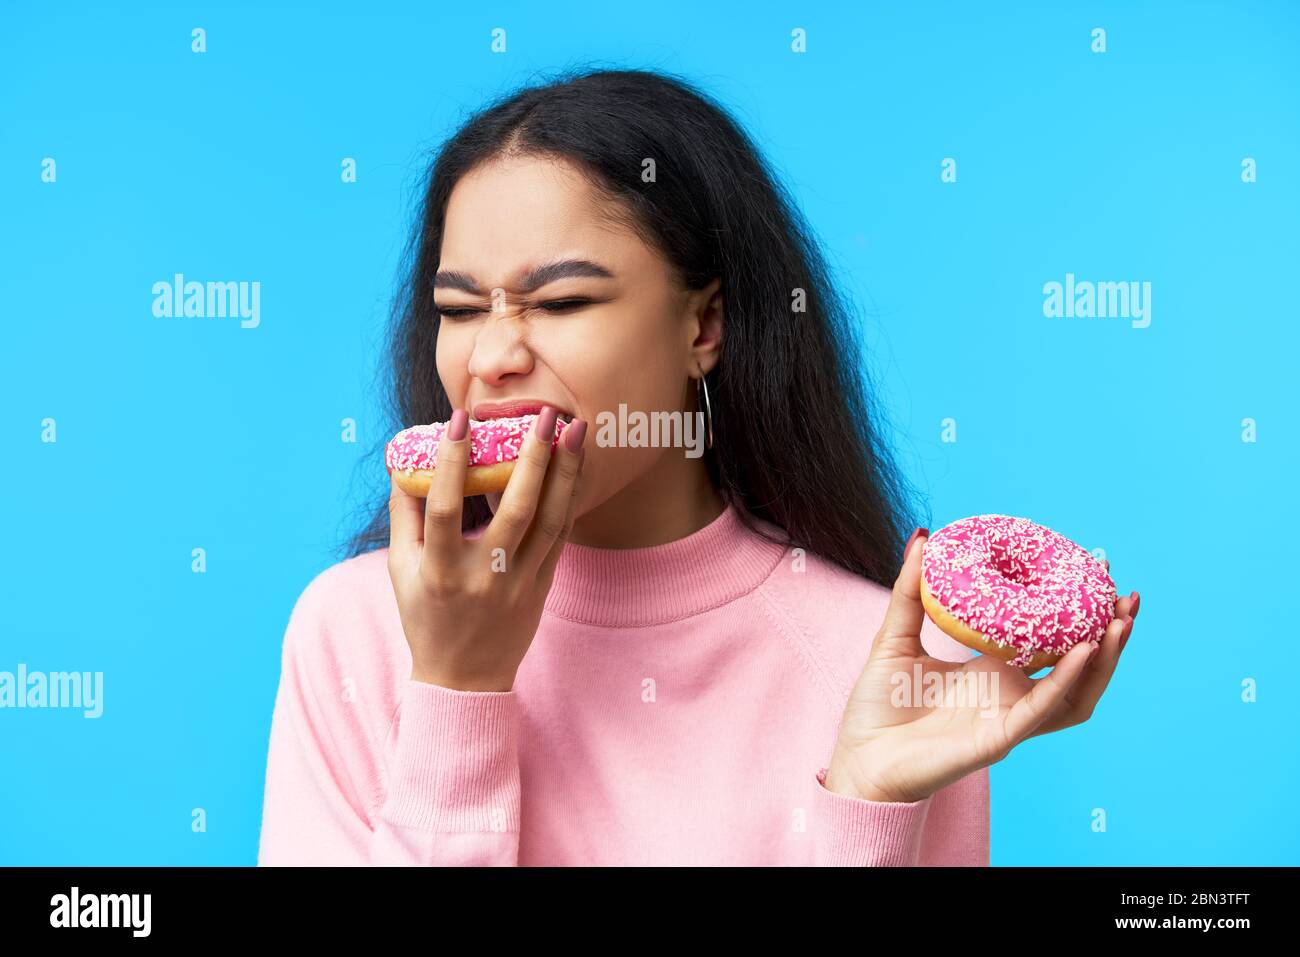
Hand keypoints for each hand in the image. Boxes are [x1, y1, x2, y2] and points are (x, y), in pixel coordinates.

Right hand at [386, 406, 586, 690]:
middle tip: (547, 415)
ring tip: (576, 431)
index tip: (461, 418)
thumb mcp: (400, 569)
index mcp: (441, 570)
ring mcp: (519, 583)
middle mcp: (484, 576)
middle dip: (534, 459)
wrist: (464, 679)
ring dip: (567, 473)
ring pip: (551, 522)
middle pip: (516, 510)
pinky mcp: (543, 587)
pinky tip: (578, 467)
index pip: (447, 507)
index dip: (453, 461)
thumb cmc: (426, 617)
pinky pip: (562, 537)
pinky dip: (571, 499)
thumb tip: (404, 458)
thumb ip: (404, 513)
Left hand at [823, 531, 1139, 803]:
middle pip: (1079, 667)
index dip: (1077, 612)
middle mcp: (1010, 694)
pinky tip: (1086, 650)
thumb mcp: (895, 635)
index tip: (1095, 574)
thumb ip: (910, 590)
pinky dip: (1067, 680)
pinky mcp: (1000, 738)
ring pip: (1077, 692)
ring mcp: (1010, 718)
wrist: (861, 758)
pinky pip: (1044, 709)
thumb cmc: (879, 706)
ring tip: (1120, 621)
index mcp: (994, 670)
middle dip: (1109, 633)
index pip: (1051, 640)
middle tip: (1126, 596)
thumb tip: (924, 536)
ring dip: (1105, 660)